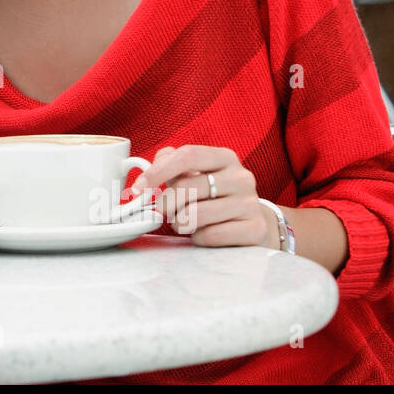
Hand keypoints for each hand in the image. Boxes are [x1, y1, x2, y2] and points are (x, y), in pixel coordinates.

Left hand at [131, 145, 271, 247]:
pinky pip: (210, 235)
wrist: (254, 223)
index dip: (157, 172)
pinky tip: (204, 233)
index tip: (138, 188)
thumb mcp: (197, 174)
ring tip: (184, 222)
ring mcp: (250, 203)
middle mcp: (241, 177)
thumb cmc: (216, 197)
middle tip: (161, 211)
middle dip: (165, 203)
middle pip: (187, 186)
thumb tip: (149, 167)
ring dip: (180, 223)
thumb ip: (171, 163)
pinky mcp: (255, 228)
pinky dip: (198, 237)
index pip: (187, 155)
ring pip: (196, 214)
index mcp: (224, 157)